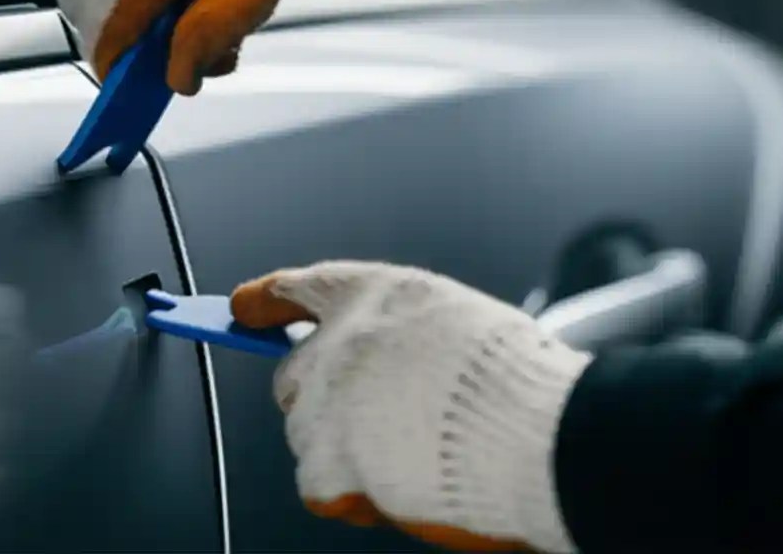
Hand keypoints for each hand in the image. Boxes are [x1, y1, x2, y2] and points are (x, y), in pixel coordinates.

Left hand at [231, 262, 592, 552]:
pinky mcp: (327, 460)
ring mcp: (327, 401)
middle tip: (367, 422)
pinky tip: (400, 488)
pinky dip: (350, 494)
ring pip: (307, 434)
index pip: (301, 288)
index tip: (244, 305)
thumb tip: (379, 366)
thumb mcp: (457, 322)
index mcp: (377, 294)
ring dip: (342, 449)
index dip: (269, 299)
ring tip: (412, 456)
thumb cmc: (517, 382)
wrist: (538, 434)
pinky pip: (318, 485)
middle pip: (293, 376)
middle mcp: (339, 340)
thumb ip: (403, 336)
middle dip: (320, 399)